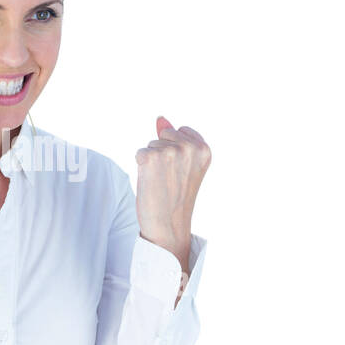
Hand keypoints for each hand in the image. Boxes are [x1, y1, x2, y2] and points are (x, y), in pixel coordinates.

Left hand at [135, 116, 211, 274]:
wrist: (168, 226)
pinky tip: (151, 184)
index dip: (175, 152)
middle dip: (162, 154)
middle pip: (164, 135)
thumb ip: (175, 139)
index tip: (180, 173)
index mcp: (204, 149)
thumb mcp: (184, 166)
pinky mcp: (150, 158)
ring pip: (151, 144)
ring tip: (161, 183)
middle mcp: (190, 148)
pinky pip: (140, 153)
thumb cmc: (177, 198)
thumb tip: (161, 118)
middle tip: (169, 179)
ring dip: (152, 163)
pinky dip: (141, 168)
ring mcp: (170, 152)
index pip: (180, 131)